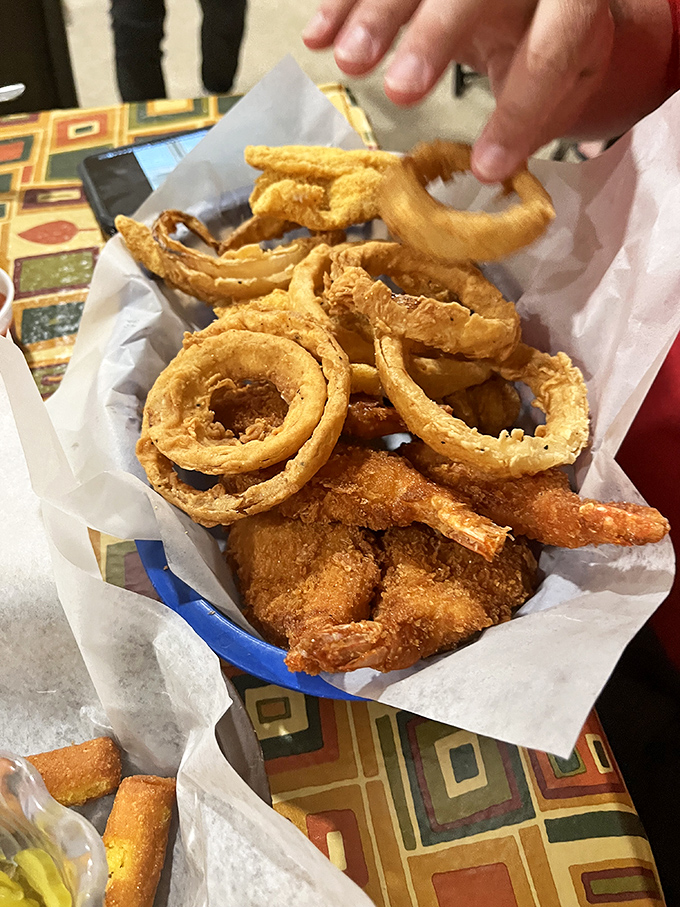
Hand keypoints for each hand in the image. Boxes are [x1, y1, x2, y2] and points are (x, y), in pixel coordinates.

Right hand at [302, 0, 614, 181]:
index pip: (550, 51)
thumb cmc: (553, 38)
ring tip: (349, 63)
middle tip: (400, 92)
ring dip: (375, 16)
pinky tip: (317, 37)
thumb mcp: (572, 75)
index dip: (518, 111)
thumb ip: (542, 114)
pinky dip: (342, 3)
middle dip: (433, 38)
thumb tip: (496, 170)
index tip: (485, 167)